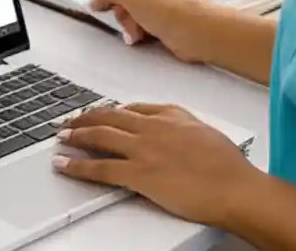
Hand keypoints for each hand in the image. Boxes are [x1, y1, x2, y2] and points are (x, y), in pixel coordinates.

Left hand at [52, 103, 259, 226]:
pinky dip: (76, 167)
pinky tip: (64, 165)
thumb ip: (185, 128)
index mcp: (172, 115)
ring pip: (99, 137)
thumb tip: (176, 131)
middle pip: (109, 117)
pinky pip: (99, 169)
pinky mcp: (138, 174)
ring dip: (76, 135)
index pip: (133, 108)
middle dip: (86, 118)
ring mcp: (143, 150)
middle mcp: (153, 127)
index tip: (102, 113)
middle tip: (71, 120)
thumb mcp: (206, 134)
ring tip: (61, 137)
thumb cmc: (228, 167)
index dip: (112, 111)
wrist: (234, 187)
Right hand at [91, 0, 217, 61]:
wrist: (199, 32)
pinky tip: (142, 34)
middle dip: (118, 5)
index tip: (110, 1)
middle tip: (127, 16)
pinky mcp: (163, 5)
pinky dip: (137, 23)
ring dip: (126, 18)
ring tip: (136, 29)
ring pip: (125, 0)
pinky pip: (139, 10)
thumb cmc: (165, 6)